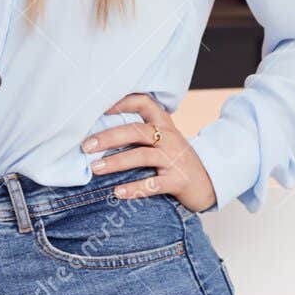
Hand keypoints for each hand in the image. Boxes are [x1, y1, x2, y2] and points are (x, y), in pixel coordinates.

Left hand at [82, 93, 216, 212]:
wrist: (208, 182)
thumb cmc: (176, 159)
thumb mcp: (164, 140)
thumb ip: (141, 133)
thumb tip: (100, 134)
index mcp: (164, 125)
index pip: (144, 103)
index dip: (123, 102)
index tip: (100, 108)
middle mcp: (170, 138)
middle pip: (137, 131)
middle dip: (110, 137)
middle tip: (87, 145)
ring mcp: (175, 159)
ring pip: (142, 156)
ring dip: (116, 162)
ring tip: (95, 168)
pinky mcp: (178, 181)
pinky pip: (153, 185)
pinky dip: (134, 189)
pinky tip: (118, 192)